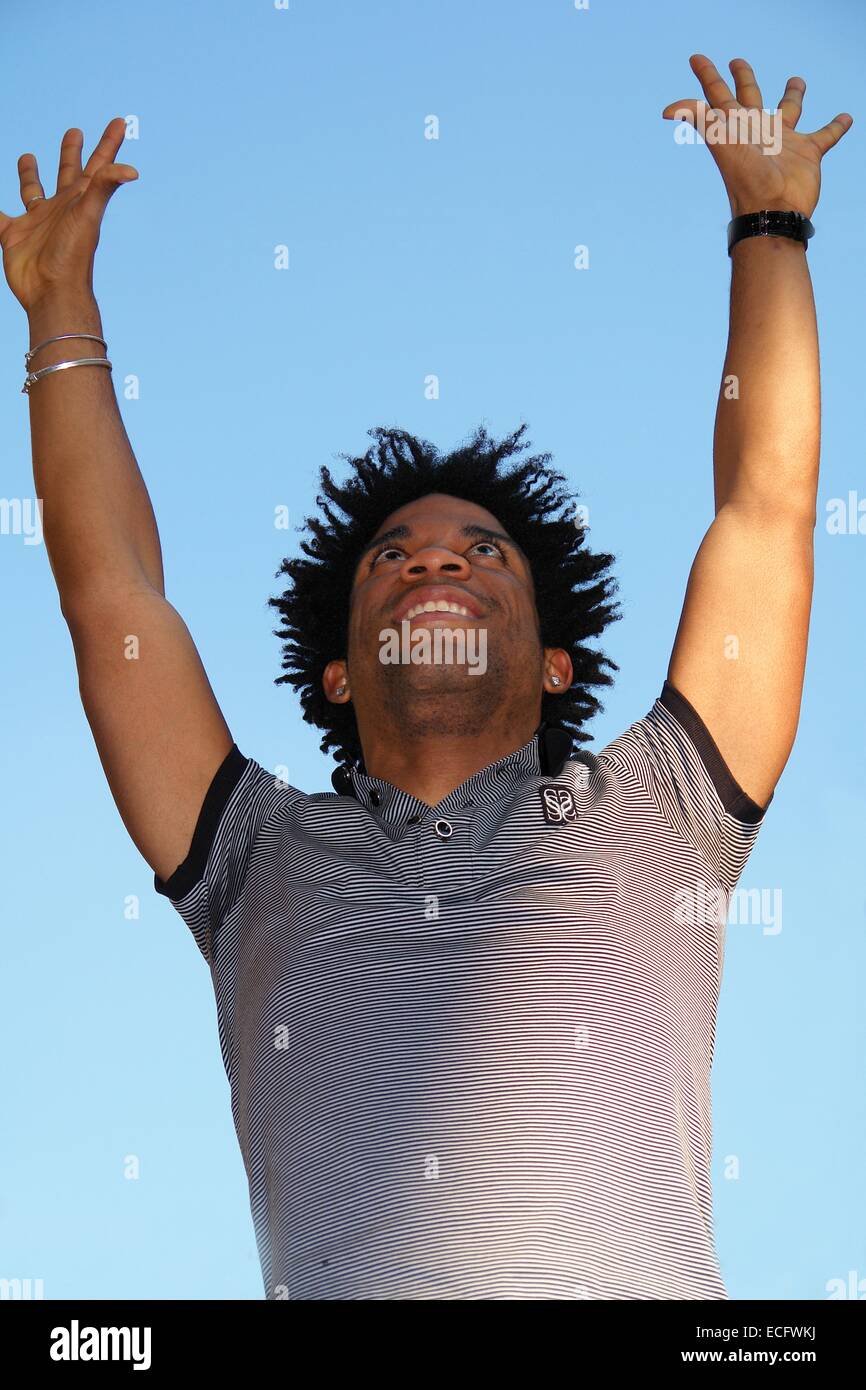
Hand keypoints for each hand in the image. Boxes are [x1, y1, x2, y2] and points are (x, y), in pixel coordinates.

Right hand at [0, 117, 137, 313]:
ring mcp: (37, 222)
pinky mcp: (13, 235)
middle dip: (71, 153)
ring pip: (31, 191)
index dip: (109, 144)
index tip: (120, 122)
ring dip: (30, 175)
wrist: (51, 292)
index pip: (99, 166)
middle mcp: (61, 208)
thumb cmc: (72, 255)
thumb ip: (105, 187)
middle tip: (75, 132)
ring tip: (28, 156)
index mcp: (80, 200)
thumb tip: (133, 170)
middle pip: (67, 173)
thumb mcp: (89, 214)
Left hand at [662, 55, 851, 217]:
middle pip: (749, 96)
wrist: (772, 210)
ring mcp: (784, 141)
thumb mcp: (720, 141)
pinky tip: (846, 118)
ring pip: (789, 110)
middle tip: (737, 61)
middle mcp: (757, 130)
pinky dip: (837, 126)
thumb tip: (667, 110)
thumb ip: (698, 118)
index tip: (697, 58)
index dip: (706, 76)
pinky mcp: (809, 152)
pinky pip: (826, 134)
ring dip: (794, 95)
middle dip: (743, 78)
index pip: (717, 94)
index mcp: (735, 126)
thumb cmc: (746, 177)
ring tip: (797, 80)